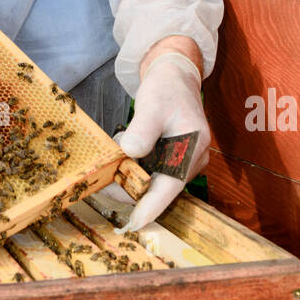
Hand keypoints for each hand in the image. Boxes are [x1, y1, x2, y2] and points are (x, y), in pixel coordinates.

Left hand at [114, 52, 210, 231]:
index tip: (135, 222)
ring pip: (157, 179)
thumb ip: (143, 129)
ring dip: (133, 177)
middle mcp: (194, 158)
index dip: (152, 205)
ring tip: (110, 171)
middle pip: (162, 185)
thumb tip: (130, 151)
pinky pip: (156, 171)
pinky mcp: (177, 158)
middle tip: (105, 186)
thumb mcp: (152, 105)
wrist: (175, 77)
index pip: (171, 184)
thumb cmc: (166, 89)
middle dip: (134, 188)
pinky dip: (138, 168)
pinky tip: (123, 157)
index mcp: (194, 146)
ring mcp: (187, 160)